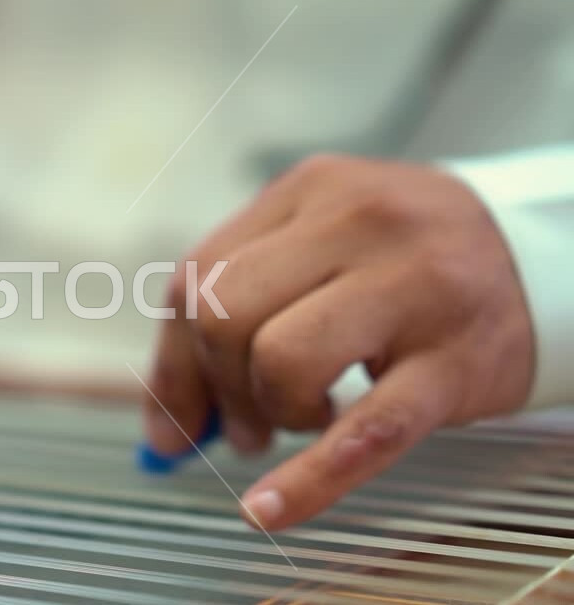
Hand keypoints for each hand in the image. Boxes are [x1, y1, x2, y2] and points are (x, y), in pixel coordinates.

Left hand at [144, 154, 534, 530]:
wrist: (544, 259)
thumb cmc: (407, 261)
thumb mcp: (321, 248)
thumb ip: (231, 314)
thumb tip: (163, 430)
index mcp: (309, 190)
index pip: (197, 276)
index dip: (177, 357)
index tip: (184, 409)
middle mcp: (357, 223)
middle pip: (223, 313)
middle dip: (220, 382)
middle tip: (252, 418)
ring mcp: (411, 288)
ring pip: (280, 357)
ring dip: (273, 408)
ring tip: (307, 413)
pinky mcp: (454, 362)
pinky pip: (366, 429)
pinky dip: (310, 479)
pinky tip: (270, 508)